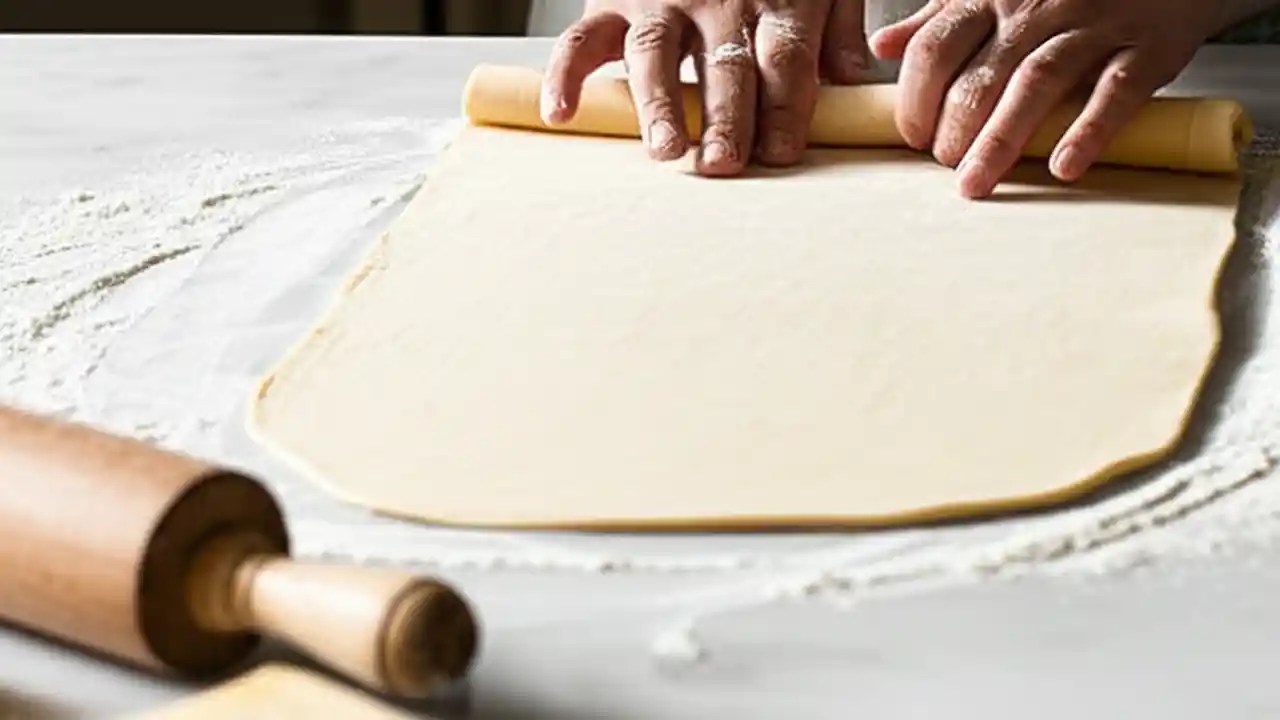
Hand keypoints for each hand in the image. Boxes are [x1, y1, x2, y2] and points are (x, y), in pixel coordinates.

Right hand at [542, 0, 868, 175]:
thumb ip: (837, 27)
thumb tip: (852, 80)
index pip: (784, 57)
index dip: (785, 105)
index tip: (781, 152)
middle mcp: (718, 0)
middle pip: (725, 62)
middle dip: (727, 114)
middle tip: (726, 161)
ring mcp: (661, 2)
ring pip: (656, 52)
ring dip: (661, 102)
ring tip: (666, 149)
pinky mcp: (612, 3)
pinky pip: (582, 39)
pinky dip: (565, 75)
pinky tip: (562, 113)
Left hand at [870, 0, 1232, 197]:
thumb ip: (941, 17)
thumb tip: (883, 47)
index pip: (935, 48)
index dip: (915, 99)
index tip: (913, 137)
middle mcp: (1038, 6)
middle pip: (981, 75)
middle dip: (955, 129)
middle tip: (947, 166)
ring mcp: (1094, 24)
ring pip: (1036, 83)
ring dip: (1002, 139)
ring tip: (977, 182)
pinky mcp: (1147, 46)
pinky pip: (1115, 90)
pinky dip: (1088, 130)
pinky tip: (1064, 166)